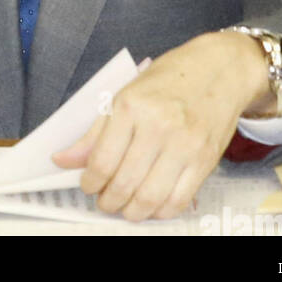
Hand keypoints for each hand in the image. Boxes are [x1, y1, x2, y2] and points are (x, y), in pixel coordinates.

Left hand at [51, 31, 270, 221]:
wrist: (218, 69)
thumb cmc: (168, 79)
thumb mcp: (125, 94)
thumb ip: (95, 132)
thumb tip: (63, 160)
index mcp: (130, 106)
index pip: (102, 160)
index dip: (90, 182)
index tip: (88, 187)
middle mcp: (157, 126)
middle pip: (124, 183)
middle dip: (108, 201)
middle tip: (105, 202)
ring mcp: (185, 145)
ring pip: (150, 198)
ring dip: (132, 212)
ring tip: (125, 208)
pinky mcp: (206, 160)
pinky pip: (179, 200)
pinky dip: (160, 212)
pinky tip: (151, 206)